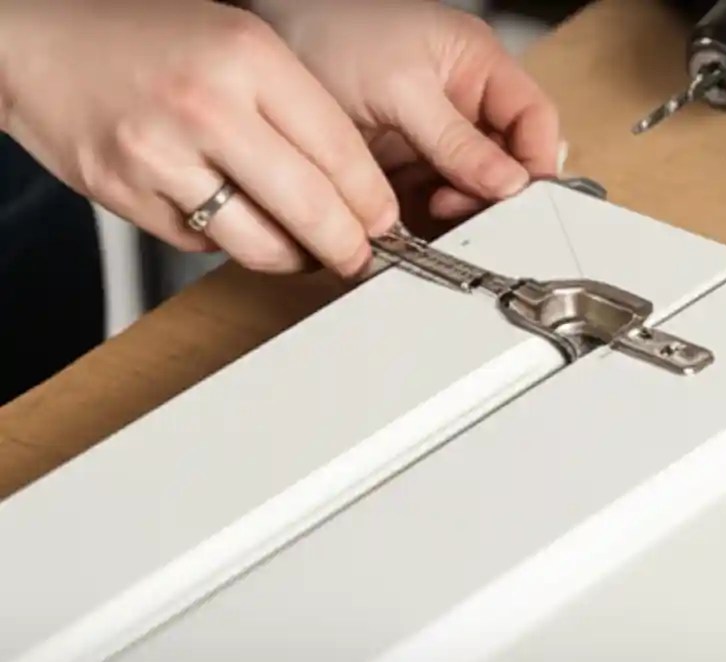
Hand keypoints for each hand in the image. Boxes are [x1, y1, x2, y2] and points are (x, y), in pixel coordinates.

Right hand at [0, 0, 396, 276]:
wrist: (36, 36)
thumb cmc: (145, 37)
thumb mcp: (238, 42)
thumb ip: (297, 105)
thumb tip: (358, 183)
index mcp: (247, 57)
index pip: (340, 150)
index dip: (373, 200)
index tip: (385, 221)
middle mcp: (204, 105)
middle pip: (309, 207)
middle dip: (347, 246)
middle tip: (358, 255)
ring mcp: (159, 154)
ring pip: (258, 242)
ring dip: (293, 258)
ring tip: (304, 250)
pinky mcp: (123, 193)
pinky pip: (202, 242)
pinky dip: (226, 240)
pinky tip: (229, 216)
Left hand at [251, 0, 560, 219]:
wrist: (263, 45)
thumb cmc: (330, 31)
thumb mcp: (402, 87)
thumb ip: (457, 140)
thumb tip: (510, 184)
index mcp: (480, 67)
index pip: (536, 120)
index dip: (538, 162)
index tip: (523, 200)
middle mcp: (465, 103)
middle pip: (508, 163)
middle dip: (495, 193)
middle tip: (465, 208)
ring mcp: (435, 137)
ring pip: (473, 189)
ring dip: (462, 211)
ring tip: (435, 214)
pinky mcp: (405, 166)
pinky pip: (434, 201)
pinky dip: (430, 219)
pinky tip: (414, 222)